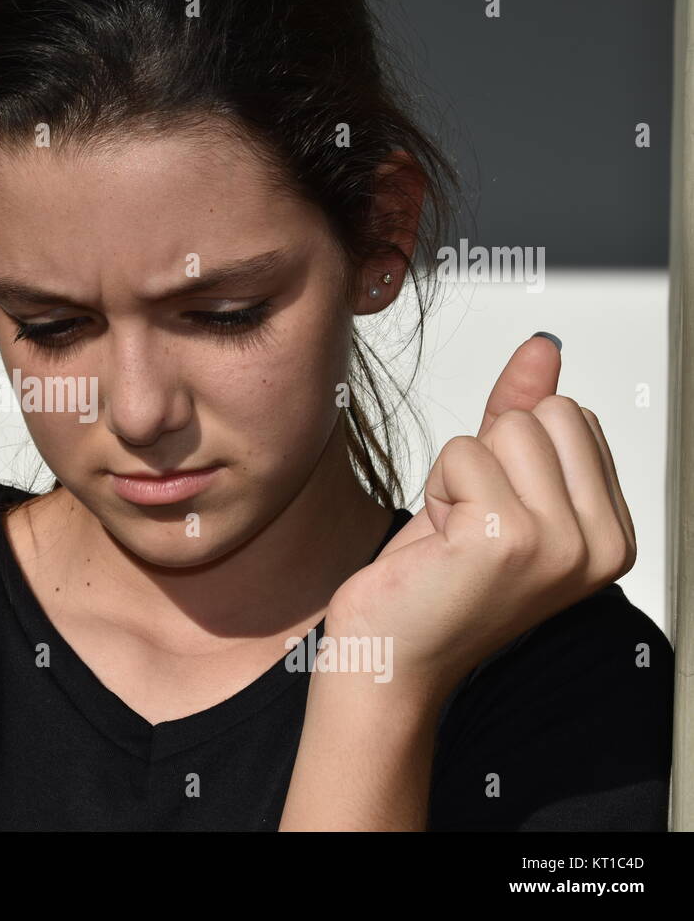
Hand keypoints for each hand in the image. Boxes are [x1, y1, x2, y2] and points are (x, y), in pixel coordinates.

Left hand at [328, 334, 636, 697]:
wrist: (390, 656)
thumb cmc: (433, 582)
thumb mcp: (489, 485)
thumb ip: (520, 413)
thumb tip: (543, 346)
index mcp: (612, 534)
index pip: (574, 417)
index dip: (513, 452)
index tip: (494, 513)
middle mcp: (601, 544)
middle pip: (546, 413)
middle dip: (488, 455)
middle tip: (468, 523)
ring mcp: (559, 543)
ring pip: (503, 428)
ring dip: (458, 474)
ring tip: (454, 534)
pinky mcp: (507, 537)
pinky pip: (461, 452)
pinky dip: (436, 488)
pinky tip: (439, 544)